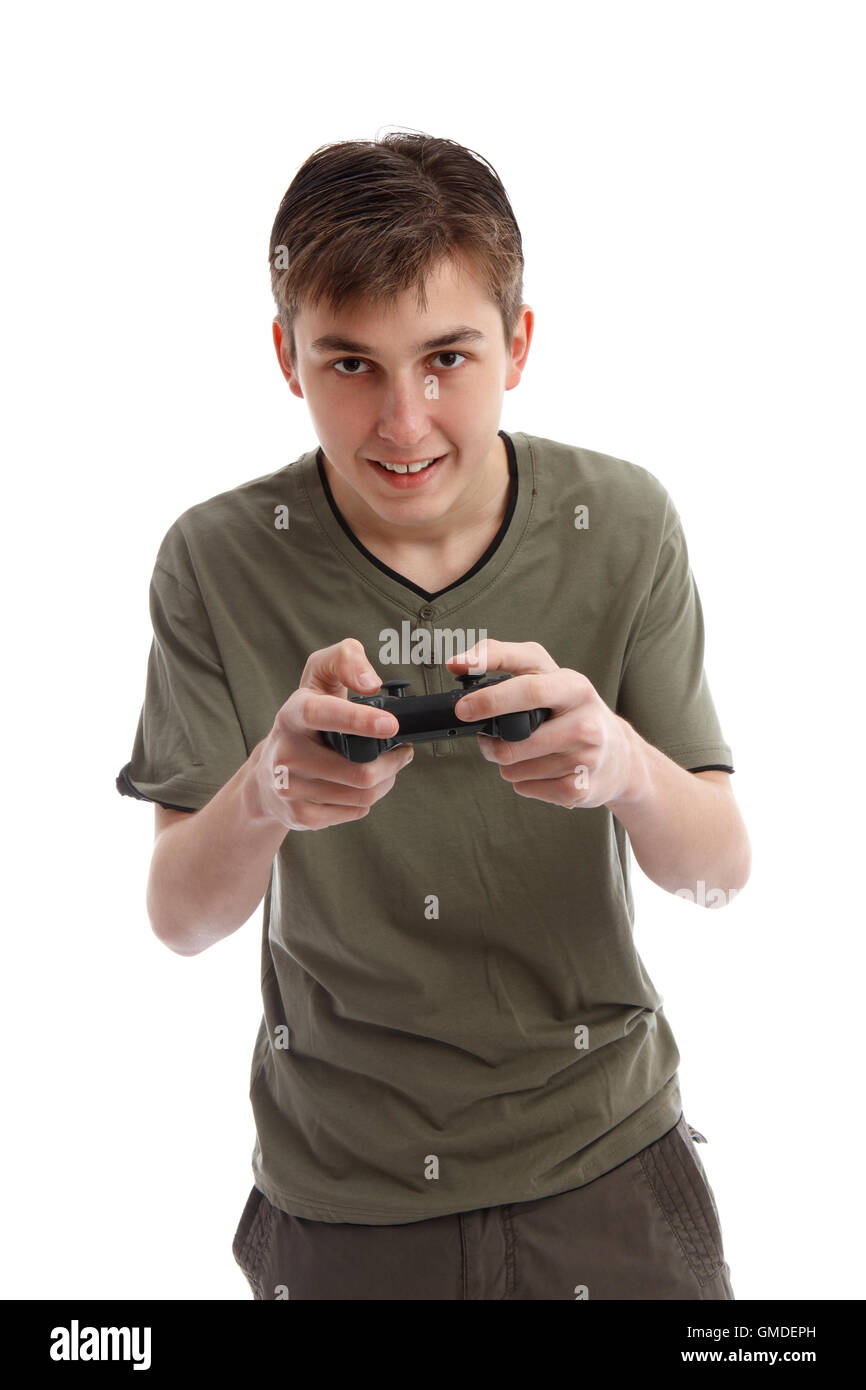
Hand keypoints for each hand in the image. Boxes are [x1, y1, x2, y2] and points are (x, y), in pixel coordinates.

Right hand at [251, 637, 413, 829]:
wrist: (267, 772)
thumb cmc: (306, 719)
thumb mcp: (319, 678)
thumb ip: (345, 660)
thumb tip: (370, 683)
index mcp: (293, 714)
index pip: (322, 714)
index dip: (358, 720)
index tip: (390, 725)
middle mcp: (286, 752)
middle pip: (358, 771)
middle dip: (392, 763)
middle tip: (402, 752)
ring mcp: (290, 788)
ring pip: (361, 794)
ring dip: (385, 781)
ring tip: (384, 768)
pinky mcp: (299, 815)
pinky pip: (354, 812)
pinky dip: (367, 800)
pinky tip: (359, 787)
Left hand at [447, 638, 639, 809]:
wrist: (622, 758)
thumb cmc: (573, 712)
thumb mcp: (551, 678)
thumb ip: (508, 663)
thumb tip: (457, 665)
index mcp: (574, 686)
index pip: (528, 683)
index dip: (489, 688)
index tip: (457, 676)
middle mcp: (584, 719)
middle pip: (516, 733)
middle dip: (487, 736)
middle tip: (470, 723)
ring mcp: (585, 756)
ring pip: (513, 765)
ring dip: (504, 760)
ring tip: (523, 752)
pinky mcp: (580, 788)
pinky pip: (525, 787)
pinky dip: (522, 781)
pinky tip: (540, 771)